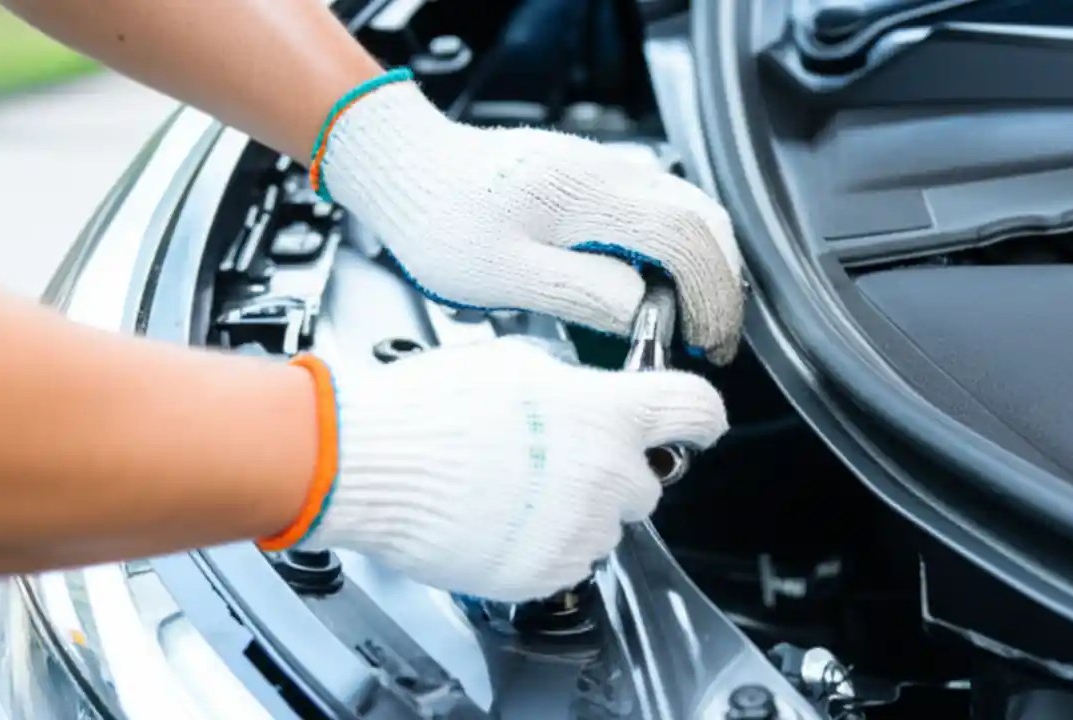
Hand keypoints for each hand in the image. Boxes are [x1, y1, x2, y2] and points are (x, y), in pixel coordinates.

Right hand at [302, 338, 727, 601]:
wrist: (371, 466)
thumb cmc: (430, 408)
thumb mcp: (514, 363)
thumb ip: (571, 382)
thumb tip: (583, 391)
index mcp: (608, 414)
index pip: (695, 410)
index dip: (701, 415)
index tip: (700, 423)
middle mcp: (606, 477)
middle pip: (647, 481)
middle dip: (614, 469)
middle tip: (561, 456)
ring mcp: (578, 532)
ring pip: (607, 525)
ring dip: (578, 509)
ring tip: (514, 488)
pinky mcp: (545, 573)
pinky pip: (568, 560)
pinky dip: (545, 544)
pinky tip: (501, 517)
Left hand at [318, 80, 744, 363]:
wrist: (403, 170)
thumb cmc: (440, 222)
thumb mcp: (504, 276)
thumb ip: (583, 292)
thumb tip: (646, 313)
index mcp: (589, 193)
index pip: (686, 240)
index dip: (710, 298)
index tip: (706, 345)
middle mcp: (608, 171)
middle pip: (703, 220)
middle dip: (720, 285)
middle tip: (710, 341)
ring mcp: (604, 168)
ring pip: (688, 210)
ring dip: (703, 266)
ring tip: (691, 321)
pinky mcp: (592, 177)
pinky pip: (660, 207)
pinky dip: (678, 249)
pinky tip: (658, 287)